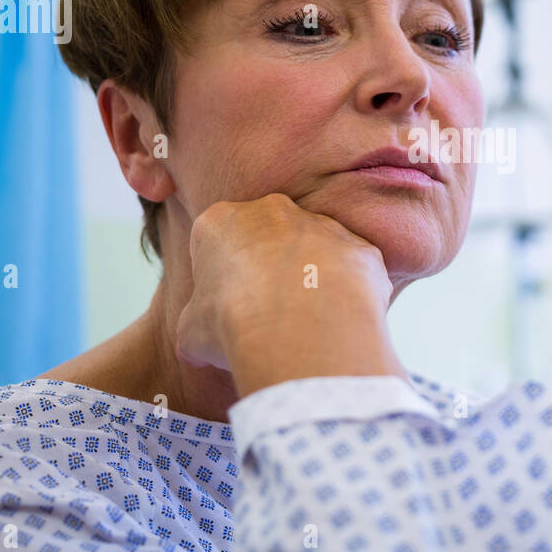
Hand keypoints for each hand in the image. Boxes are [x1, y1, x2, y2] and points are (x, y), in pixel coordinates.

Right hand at [174, 193, 407, 397]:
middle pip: (267, 237)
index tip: (224, 310)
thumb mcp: (191, 333)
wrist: (300, 330)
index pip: (215, 244)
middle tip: (267, 314)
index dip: (218, 280)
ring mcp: (322, 225)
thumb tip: (198, 340)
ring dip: (310, 278)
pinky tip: (337, 324)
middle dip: (267, 268)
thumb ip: (196, 324)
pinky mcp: (360, 248)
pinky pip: (351, 271)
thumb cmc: (234, 325)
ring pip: (314, 251)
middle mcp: (273, 211)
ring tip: (306, 324)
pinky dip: (346, 293)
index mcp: (221, 222)